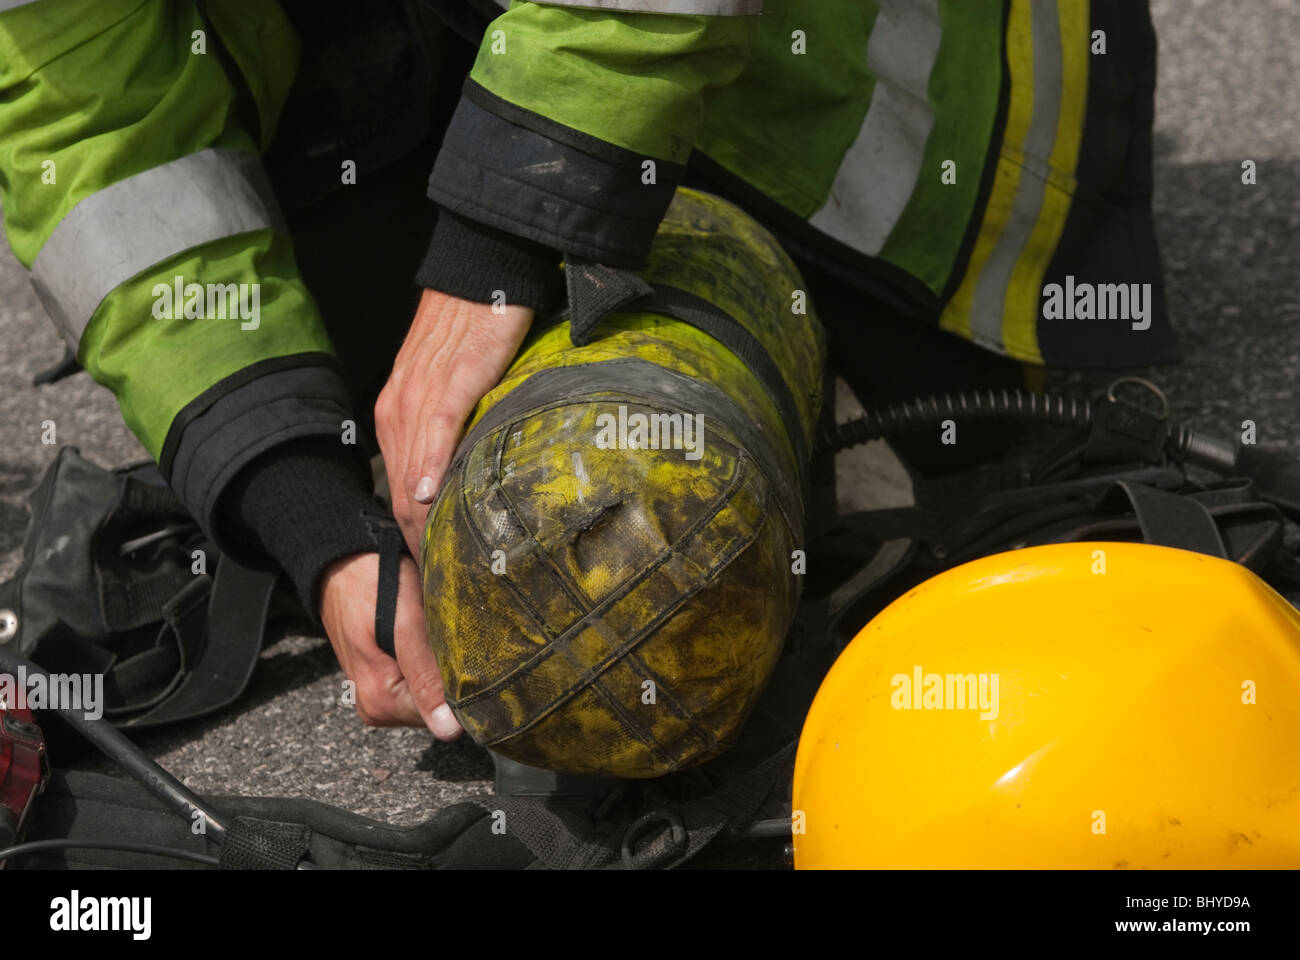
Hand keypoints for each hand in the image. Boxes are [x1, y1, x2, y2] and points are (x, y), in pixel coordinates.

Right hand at [318, 551, 463, 738]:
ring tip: (433, 636)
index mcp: (380, 702)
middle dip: (451, 677)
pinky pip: (421, 683)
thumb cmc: (374, 586)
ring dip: (441, 669)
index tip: (472, 659)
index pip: (444, 717)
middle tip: (450, 638)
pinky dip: (431, 664)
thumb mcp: (405, 625)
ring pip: (432, 695)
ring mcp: (378, 697)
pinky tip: (426, 641)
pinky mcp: (384, 682)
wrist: (343, 566)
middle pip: (437, 708)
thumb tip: (449, 731)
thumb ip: (426, 677)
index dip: (463, 689)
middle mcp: (376, 708)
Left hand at [375, 289, 532, 557]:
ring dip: (421, 519)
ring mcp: (419, 395)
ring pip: (412, 469)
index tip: (427, 576)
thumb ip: (451, 432)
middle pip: (399, 492)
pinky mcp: (451, 378)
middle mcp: (398, 410)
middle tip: (434, 588)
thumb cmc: (470, 331)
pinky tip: (432, 495)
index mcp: (397, 416)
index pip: (397, 492)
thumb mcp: (452, 388)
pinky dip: (432, 464)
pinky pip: (437, 429)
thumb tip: (464, 481)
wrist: (480, 270)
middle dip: (414, 542)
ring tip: (437, 564)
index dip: (409, 537)